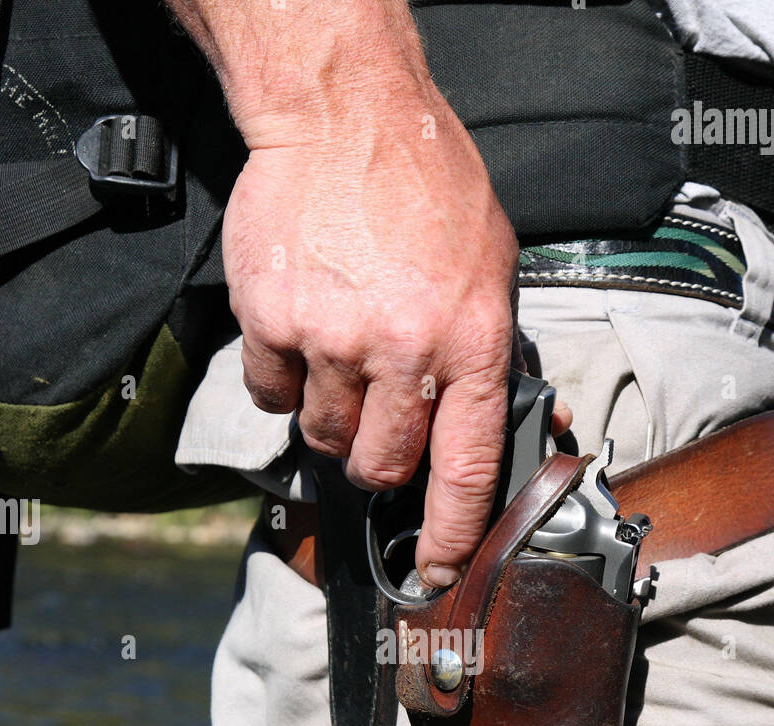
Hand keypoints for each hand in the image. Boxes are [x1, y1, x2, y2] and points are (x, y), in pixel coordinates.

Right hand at [222, 81, 519, 587]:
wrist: (343, 112)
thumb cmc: (426, 186)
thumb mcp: (492, 268)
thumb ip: (490, 353)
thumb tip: (505, 426)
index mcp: (471, 342)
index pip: (465, 467)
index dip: (452, 530)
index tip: (440, 565)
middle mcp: (403, 349)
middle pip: (380, 466)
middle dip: (378, 462)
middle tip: (378, 423)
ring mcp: (332, 337)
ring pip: (323, 434)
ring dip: (331, 413)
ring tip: (341, 351)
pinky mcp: (270, 321)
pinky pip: (268, 392)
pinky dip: (280, 376)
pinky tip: (300, 328)